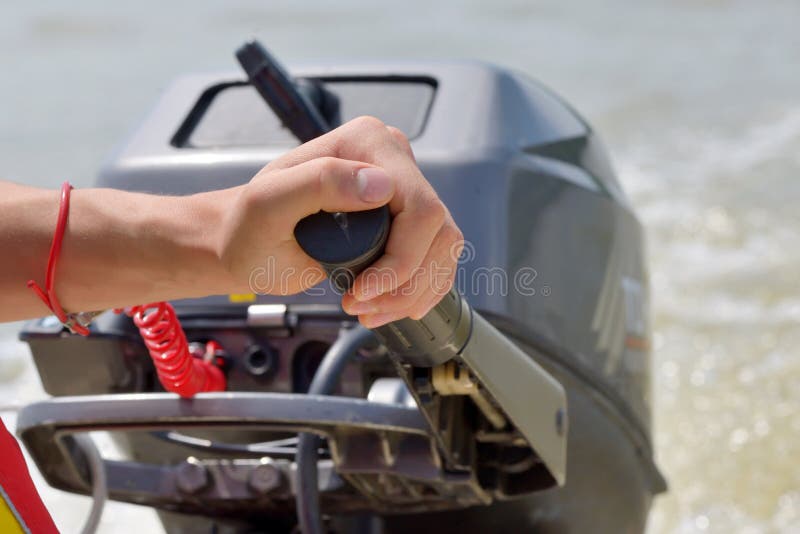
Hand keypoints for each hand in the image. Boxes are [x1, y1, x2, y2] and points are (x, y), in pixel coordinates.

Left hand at [216, 116, 463, 327]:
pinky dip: (418, 292)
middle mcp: (394, 161)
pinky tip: (388, 306)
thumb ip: (320, 182)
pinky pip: (438, 260)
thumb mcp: (270, 202)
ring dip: (413, 292)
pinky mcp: (407, 224)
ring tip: (369, 310)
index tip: (360, 291)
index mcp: (368, 143)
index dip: (401, 259)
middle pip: (439, 231)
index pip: (420, 206)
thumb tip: (381, 185)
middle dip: (406, 282)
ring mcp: (404, 193)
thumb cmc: (250, 227)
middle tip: (361, 306)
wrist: (247, 246)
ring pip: (444, 249)